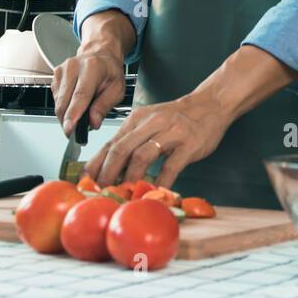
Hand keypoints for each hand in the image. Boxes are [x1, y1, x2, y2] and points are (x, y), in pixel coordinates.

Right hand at [51, 11, 133, 135]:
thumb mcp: (117, 88)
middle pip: (65, 101)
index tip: (69, 129)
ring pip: (58, 102)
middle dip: (68, 121)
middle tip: (76, 133)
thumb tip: (93, 122)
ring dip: (66, 116)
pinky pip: (56, 99)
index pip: (80, 95)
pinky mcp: (55, 75)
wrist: (99, 54)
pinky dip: (64, 107)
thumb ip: (105, 105)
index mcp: (92, 67)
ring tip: (79, 117)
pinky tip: (74, 105)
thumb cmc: (109, 71)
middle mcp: (73, 66)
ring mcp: (62, 70)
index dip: (74, 114)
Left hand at [83, 89, 232, 188]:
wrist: (210, 104)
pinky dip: (160, 182)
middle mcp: (150, 123)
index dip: (96, 164)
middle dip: (107, 173)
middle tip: (102, 191)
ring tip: (125, 193)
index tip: (87, 181)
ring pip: (142, 156)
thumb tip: (110, 168)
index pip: (111, 142)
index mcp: (137, 119)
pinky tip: (155, 192)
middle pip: (121, 149)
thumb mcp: (150, 123)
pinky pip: (171, 166)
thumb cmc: (178, 118)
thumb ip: (132, 141)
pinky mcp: (188, 144)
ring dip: (130, 178)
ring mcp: (171, 133)